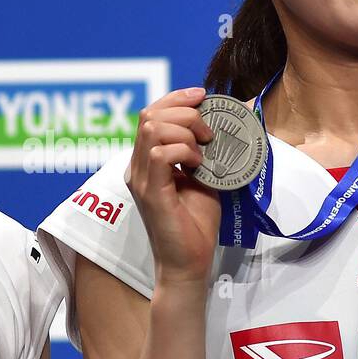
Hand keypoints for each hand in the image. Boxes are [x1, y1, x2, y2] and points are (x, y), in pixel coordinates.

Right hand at [124, 88, 220, 284]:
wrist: (189, 262)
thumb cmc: (195, 224)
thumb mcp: (202, 178)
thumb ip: (202, 153)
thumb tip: (220, 125)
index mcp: (145, 162)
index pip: (149, 114)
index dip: (175, 98)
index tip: (202, 96)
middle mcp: (137, 167)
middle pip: (149, 115)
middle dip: (184, 112)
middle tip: (208, 132)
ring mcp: (140, 180)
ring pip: (152, 129)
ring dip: (185, 131)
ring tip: (203, 149)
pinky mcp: (150, 193)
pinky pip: (159, 155)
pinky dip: (183, 151)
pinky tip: (197, 164)